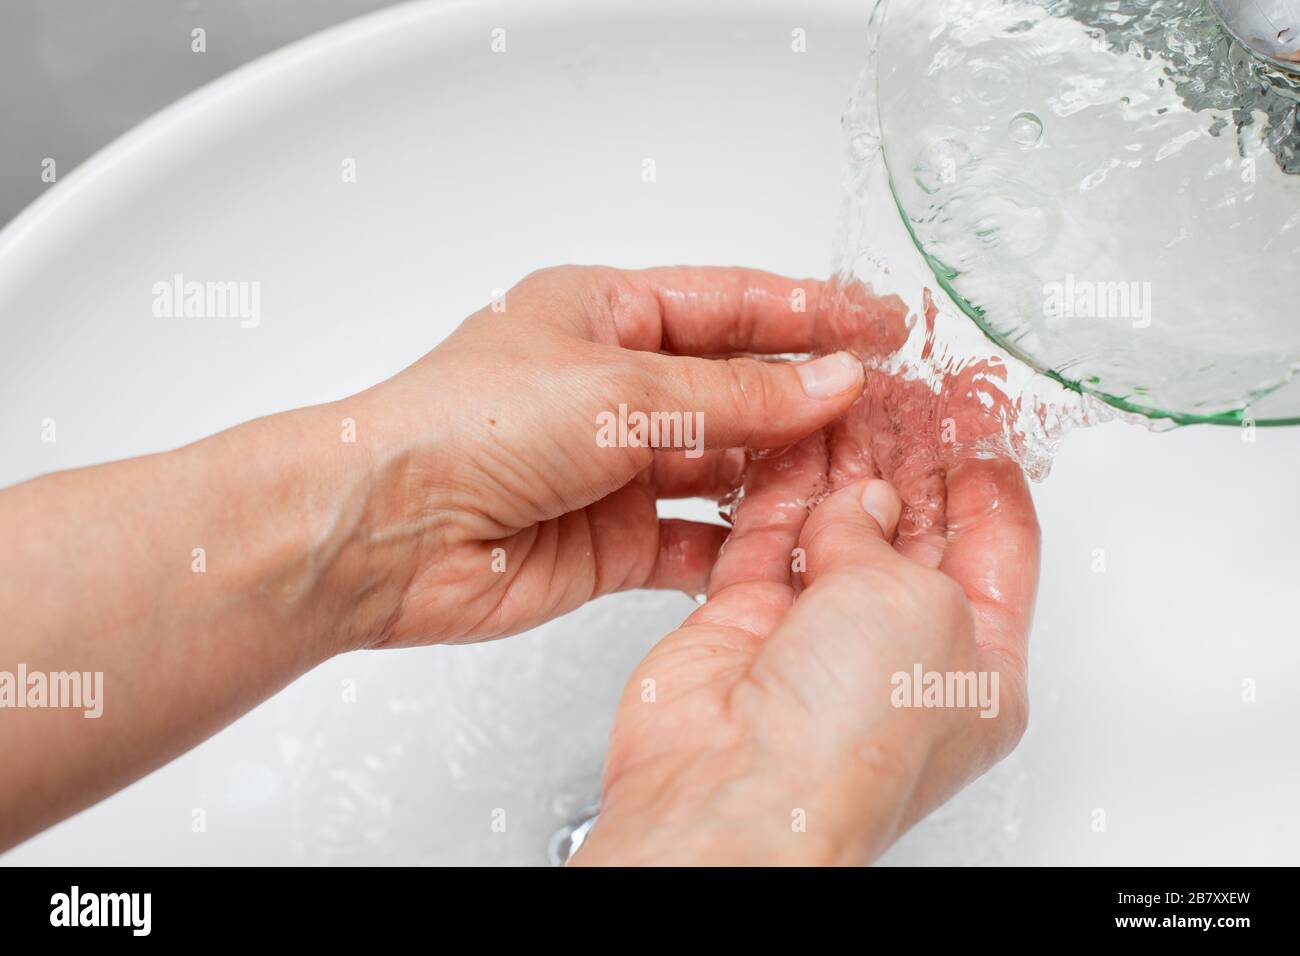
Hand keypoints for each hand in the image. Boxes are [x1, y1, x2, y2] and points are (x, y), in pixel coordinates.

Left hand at [341, 266, 867, 648]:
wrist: (388, 532)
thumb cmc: (470, 425)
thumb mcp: (621, 390)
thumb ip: (735, 396)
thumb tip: (832, 381)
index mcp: (604, 314)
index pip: (730, 304)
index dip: (809, 313)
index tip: (882, 324)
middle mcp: (613, 387)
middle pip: (735, 387)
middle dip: (810, 398)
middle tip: (891, 410)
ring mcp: (614, 466)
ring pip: (724, 464)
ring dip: (785, 472)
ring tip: (859, 476)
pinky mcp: (610, 539)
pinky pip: (695, 540)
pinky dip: (739, 544)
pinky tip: (789, 543)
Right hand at [573, 386, 1039, 865]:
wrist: (737, 784)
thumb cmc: (851, 739)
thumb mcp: (918, 603)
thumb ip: (889, 532)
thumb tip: (859, 502)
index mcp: (978, 671)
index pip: (996, 556)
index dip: (987, 481)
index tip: (976, 421)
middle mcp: (897, 657)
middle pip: (911, 534)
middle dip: (908, 459)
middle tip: (904, 395)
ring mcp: (818, 641)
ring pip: (835, 527)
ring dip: (842, 461)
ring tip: (847, 394)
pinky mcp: (744, 625)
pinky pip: (766, 536)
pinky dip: (780, 484)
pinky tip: (792, 434)